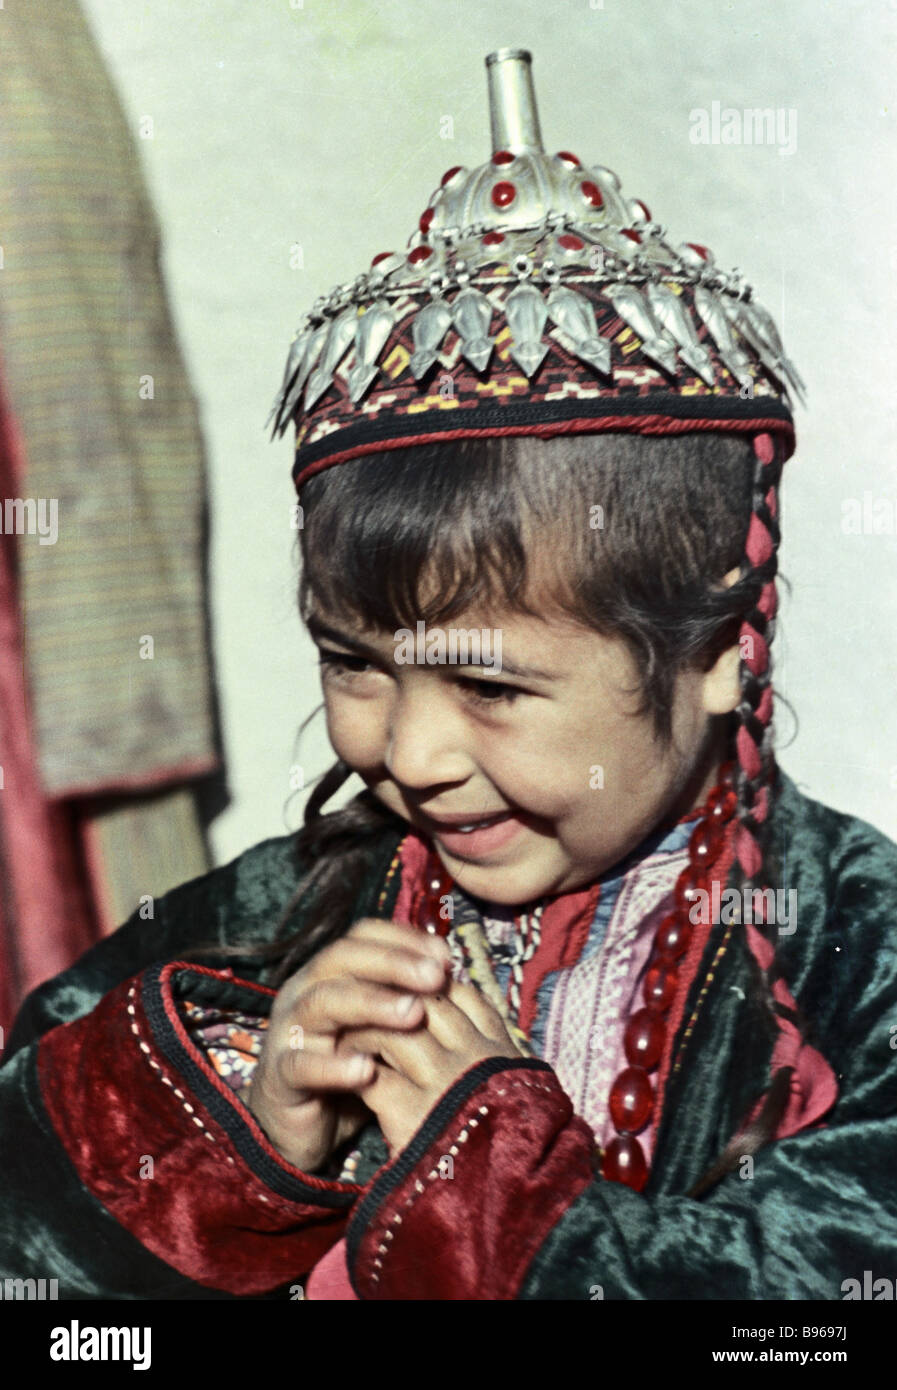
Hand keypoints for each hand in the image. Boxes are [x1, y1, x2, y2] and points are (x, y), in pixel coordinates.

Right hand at [245, 919, 450, 1172]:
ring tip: (413, 1014)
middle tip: (435, 976)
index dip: (403, 939)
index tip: (446, 956)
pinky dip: (333, 1067)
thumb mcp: (379, 1030)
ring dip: (369, 1004)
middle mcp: (303, 993)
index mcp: (328, 974)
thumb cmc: (348, 1070)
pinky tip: (367, 1071)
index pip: (362, 936)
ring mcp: (286, 1032)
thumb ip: (404, 999)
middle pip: (341, 958)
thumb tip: (450, 972)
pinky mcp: (279, 1077)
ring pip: (321, 1003)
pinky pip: (301, 1066)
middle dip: (392, 962)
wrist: (299, 1128)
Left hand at [336, 980, 522, 1154]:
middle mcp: (475, 1055)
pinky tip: (345, 1076)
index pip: (460, 992)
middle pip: (423, 1000)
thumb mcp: (511, 1086)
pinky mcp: (413, 1114)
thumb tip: (460, 1011)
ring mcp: (444, 1081)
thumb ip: (489, 1049)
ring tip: (346, 1036)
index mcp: (500, 1048)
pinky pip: (372, 1075)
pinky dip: (353, 1071)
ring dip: (365, 1029)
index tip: (402, 990)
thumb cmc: (509, 1144)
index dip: (425, 983)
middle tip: (360, 1000)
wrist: (513, 1203)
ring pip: (392, 1030)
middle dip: (389, 997)